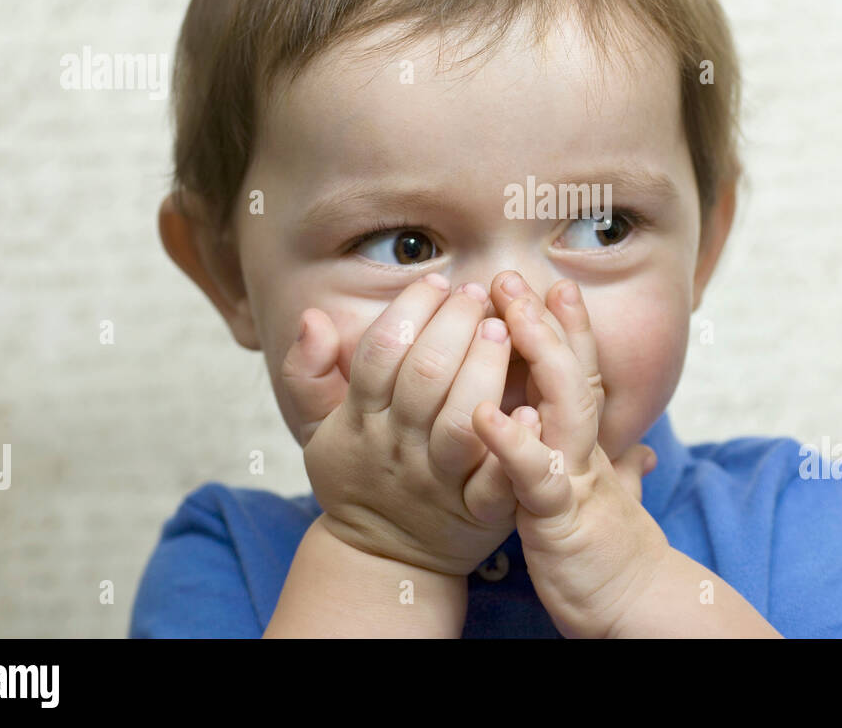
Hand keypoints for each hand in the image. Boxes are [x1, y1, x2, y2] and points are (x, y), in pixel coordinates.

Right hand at [281, 275, 541, 577]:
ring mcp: (440, 481)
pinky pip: (496, 480)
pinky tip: (534, 408)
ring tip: (503, 329)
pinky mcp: (480, 512)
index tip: (436, 282)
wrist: (383, 559)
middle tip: (478, 294)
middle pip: (424, 376)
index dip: (410, 310)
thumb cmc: (360, 475)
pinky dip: (515, 444)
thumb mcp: (319, 428)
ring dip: (484, 368)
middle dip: (454, 325)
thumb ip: (307, 373)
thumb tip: (313, 317)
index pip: (381, 352)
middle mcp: (399, 447)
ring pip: (461, 421)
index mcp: (362, 421)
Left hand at [471, 272, 667, 637]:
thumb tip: (642, 451)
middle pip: (572, 371)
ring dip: (539, 355)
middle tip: (512, 275)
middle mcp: (586, 451)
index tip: (549, 284)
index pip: (579, 372)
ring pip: (566, 405)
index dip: (566, 327)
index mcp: (587, 445)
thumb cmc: (612, 558)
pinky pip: (536, 477)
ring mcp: (579, 480)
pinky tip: (485, 415)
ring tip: (506, 314)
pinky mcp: (563, 519)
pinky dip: (514, 444)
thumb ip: (623, 470)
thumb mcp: (612, 501)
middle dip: (545, 321)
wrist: (634, 609)